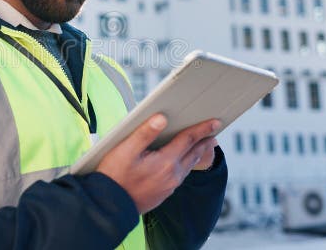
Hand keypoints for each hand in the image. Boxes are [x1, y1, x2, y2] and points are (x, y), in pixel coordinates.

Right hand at [96, 114, 220, 213]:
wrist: (110, 206)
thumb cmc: (114, 176)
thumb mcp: (125, 150)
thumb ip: (145, 133)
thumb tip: (162, 118)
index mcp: (165, 162)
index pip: (188, 140)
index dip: (202, 129)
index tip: (215, 122)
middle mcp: (172, 175)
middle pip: (193, 153)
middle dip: (205, 141)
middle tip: (214, 132)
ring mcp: (169, 186)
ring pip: (188, 166)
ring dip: (197, 153)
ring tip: (203, 146)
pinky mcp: (163, 194)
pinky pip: (181, 175)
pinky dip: (187, 164)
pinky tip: (183, 163)